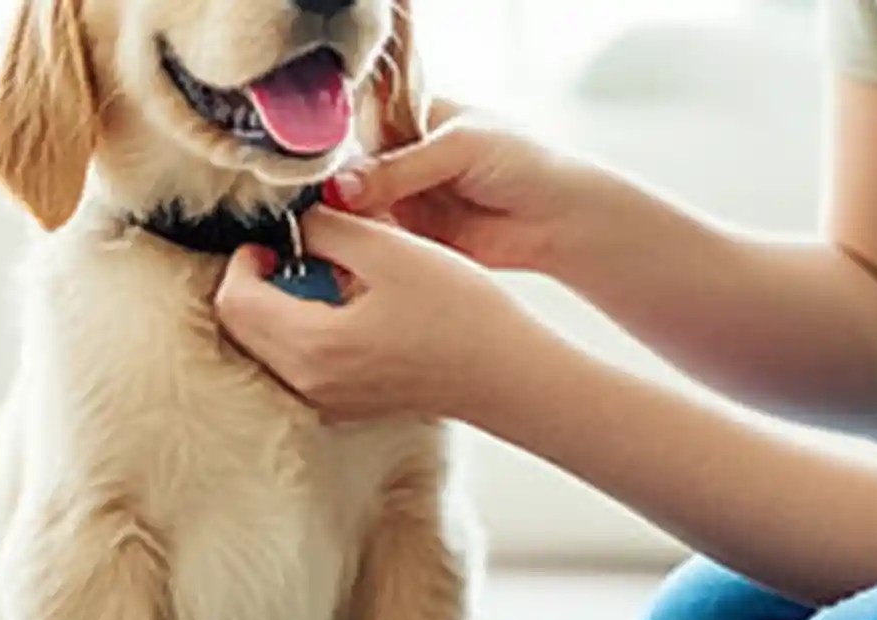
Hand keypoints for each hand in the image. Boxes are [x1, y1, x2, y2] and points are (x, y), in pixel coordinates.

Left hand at [214, 206, 538, 421]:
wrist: (507, 375)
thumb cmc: (457, 312)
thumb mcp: (389, 250)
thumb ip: (328, 228)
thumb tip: (295, 223)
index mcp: (311, 344)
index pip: (234, 300)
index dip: (242, 259)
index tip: (272, 238)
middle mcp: (308, 383)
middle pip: (242, 329)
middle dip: (254, 284)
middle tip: (290, 252)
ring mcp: (326, 401)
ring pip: (265, 349)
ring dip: (276, 309)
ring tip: (320, 277)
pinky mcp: (345, 407)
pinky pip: (296, 367)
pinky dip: (300, 334)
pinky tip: (341, 309)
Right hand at [327, 101, 591, 273]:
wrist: (561, 221)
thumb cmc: (525, 165)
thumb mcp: (459, 148)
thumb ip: (399, 167)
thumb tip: (340, 188)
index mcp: (413, 114)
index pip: (358, 121)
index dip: (334, 141)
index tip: (314, 165)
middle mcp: (403, 154)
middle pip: (348, 167)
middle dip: (334, 186)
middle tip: (319, 204)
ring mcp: (404, 196)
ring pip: (354, 206)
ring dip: (344, 219)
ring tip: (334, 228)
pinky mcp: (410, 237)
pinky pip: (373, 239)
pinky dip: (362, 245)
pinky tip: (351, 249)